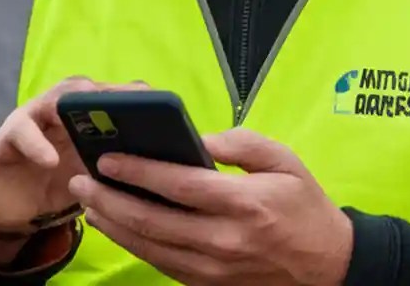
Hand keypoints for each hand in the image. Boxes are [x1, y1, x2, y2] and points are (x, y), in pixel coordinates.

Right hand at [0, 76, 146, 265]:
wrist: (8, 208)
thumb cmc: (55, 186)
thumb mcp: (92, 179)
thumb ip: (117, 168)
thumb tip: (160, 169)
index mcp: (84, 118)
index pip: (113, 97)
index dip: (136, 98)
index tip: (162, 108)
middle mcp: (60, 111)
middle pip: (87, 91)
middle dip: (111, 95)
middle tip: (134, 106)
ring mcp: (32, 119)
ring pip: (54, 99)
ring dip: (74, 105)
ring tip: (93, 118)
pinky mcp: (6, 138)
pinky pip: (21, 131)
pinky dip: (36, 143)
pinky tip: (50, 158)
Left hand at [68, 128, 352, 285]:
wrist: (328, 266)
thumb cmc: (305, 207)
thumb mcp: (284, 160)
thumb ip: (240, 142)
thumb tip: (196, 138)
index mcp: (244, 204)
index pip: (179, 185)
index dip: (138, 171)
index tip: (107, 158)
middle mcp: (224, 240)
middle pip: (152, 220)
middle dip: (109, 198)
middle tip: (81, 180)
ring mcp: (214, 268)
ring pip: (149, 247)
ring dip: (113, 225)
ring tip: (88, 202)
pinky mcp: (208, 284)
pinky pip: (161, 264)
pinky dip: (133, 245)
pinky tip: (116, 227)